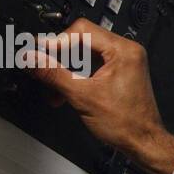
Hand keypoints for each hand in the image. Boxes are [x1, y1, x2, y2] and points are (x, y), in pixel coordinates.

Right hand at [26, 18, 173, 173]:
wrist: (143, 143)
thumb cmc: (127, 123)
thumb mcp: (82, 96)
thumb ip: (53, 74)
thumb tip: (31, 59)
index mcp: (123, 50)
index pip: (82, 30)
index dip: (57, 42)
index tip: (38, 53)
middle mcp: (126, 52)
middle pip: (81, 42)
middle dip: (59, 60)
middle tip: (41, 69)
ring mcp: (123, 64)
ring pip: (83, 58)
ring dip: (64, 72)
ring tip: (53, 90)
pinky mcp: (118, 75)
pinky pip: (90, 68)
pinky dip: (75, 79)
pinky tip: (63, 94)